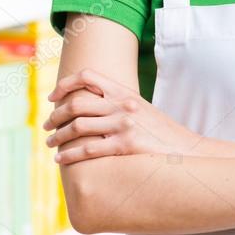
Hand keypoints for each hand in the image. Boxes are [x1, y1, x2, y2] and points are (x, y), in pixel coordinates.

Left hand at [43, 67, 202, 163]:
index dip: (65, 84)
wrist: (187, 151)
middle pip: (76, 103)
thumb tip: (91, 108)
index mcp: (124, 92)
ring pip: (77, 127)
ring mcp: (124, 124)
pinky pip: (87, 149)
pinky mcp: (125, 145)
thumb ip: (118, 105)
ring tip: (51, 143)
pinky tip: (61, 159)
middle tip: (47, 125)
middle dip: (55, 115)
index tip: (53, 97)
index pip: (87, 76)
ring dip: (58, 136)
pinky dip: (69, 154)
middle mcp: (122, 104)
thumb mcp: (142, 109)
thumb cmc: (161, 133)